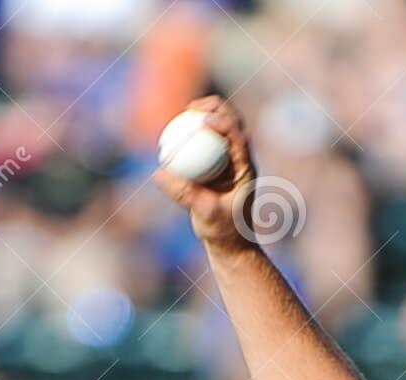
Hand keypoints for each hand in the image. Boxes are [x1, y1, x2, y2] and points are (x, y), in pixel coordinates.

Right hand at [152, 97, 256, 251]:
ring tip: (184, 113)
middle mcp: (240, 161)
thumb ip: (184, 194)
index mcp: (246, 169)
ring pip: (219, 130)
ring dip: (204, 116)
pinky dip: (193, 136)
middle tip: (192, 107)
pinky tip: (176, 133)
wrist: (231, 245)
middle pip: (232, 123)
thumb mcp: (205, 213)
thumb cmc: (224, 232)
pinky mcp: (217, 168)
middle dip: (214, 108)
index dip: (222, 121)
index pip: (238, 136)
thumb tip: (159, 173)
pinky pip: (204, 145)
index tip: (201, 119)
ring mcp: (229, 163)